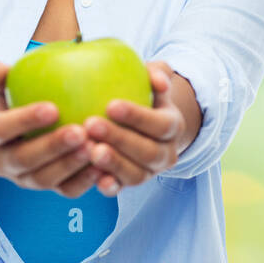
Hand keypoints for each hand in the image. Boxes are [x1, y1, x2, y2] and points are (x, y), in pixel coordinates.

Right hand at [0, 60, 102, 197]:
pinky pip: (66, 190)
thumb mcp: (7, 84)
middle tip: (79, 131)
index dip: (24, 120)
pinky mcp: (49, 188)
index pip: (1, 128)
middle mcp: (4, 161)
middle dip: (52, 147)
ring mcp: (25, 179)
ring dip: (70, 165)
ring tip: (94, 147)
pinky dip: (85, 181)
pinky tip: (103, 166)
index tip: (52, 109)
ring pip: (44, 179)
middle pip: (24, 159)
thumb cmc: (18, 100)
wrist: (19, 134)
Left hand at [82, 61, 185, 195]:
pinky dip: (109, 186)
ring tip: (90, 151)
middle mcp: (166, 154)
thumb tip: (157, 79)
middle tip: (91, 125)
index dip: (138, 117)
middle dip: (120, 139)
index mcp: (173, 126)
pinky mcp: (129, 184)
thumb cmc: (141, 93)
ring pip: (136, 174)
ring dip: (113, 164)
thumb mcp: (152, 78)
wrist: (140, 125)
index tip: (111, 105)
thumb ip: (156, 73)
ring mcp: (149, 172)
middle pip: (148, 152)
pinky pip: (120, 189)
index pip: (161, 124)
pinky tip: (94, 179)